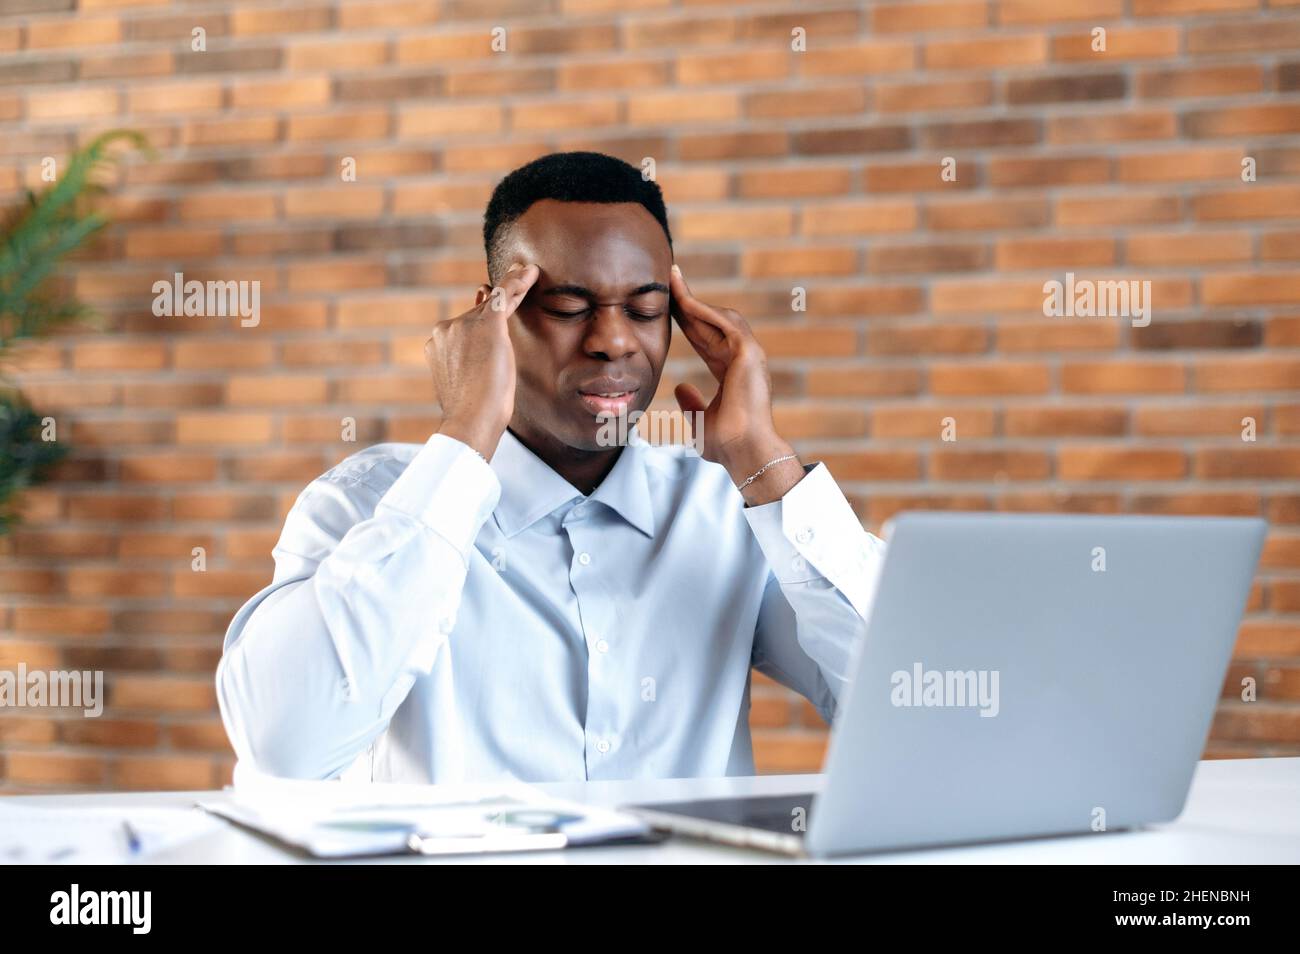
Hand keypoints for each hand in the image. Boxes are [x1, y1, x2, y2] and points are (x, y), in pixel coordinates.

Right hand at [427, 262, 538, 459]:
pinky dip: (517, 283)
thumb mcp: (465, 382)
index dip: (479, 310)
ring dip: (512, 288)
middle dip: (497, 302)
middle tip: (519, 275)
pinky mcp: (486, 326)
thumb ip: (466, 362)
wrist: (471, 420)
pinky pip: (504, 297)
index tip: (485, 295)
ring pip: (492, 305)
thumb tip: (474, 358)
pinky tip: (530, 272)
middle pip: (478, 312)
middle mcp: (446, 329)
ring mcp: (463, 325)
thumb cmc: (472, 411)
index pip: (465, 323)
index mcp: (437, 343)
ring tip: (528, 272)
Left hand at [668, 264, 803, 504]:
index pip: (706, 339)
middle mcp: (743, 359)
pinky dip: (703, 310)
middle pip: (711, 322)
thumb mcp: (701, 421)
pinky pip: (723, 323)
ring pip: (718, 317)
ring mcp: (749, 354)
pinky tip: (683, 299)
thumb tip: (680, 389)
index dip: (688, 321)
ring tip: (673, 282)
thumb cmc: (727, 444)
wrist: (744, 452)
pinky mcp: (748, 353)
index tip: (670, 305)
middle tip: (669, 279)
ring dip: (694, 300)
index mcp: (733, 373)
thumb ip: (691, 404)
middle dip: (688, 302)